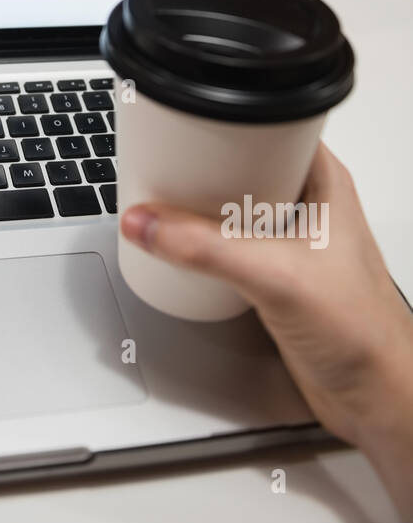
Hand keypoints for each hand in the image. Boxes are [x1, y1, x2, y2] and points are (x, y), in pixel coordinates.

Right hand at [122, 143, 412, 522]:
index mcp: (323, 184)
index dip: (225, 126)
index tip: (181, 129)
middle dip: (200, 170)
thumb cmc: (362, 330)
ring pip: (233, 210)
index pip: (268, 131)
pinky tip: (181, 251)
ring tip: (163, 205)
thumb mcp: (274, 274)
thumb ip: (204, 248)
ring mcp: (290, 244)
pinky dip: (203, 246)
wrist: (374, 396)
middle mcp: (307, 208)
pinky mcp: (275, 277)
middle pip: (242, 168)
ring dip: (198, 211)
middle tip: (161, 168)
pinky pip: (230, 248)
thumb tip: (148, 223)